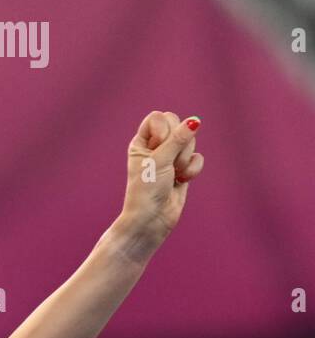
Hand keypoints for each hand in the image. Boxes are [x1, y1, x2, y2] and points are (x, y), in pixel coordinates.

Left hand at [116, 110, 204, 251]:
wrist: (151, 220)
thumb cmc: (147, 191)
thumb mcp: (160, 161)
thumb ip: (178, 138)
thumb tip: (195, 120)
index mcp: (141, 142)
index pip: (159, 117)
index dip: (164, 128)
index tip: (159, 145)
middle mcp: (155, 147)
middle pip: (178, 126)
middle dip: (178, 144)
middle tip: (168, 162)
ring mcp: (170, 158)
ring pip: (190, 142)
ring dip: (184, 159)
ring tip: (174, 174)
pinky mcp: (182, 170)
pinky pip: (197, 158)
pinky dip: (192, 169)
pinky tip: (182, 180)